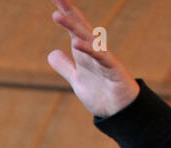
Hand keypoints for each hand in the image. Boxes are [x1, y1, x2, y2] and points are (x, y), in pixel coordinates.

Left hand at [46, 0, 137, 118]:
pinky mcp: (113, 69)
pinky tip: (76, 43)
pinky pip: (100, 57)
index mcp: (85, 52)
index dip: (65, 14)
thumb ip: (65, 66)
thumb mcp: (77, 80)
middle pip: (79, 27)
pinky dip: (88, 50)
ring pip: (87, 38)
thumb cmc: (101, 94)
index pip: (73, 29)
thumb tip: (51, 53)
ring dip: (72, 27)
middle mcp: (94, 50)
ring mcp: (104, 58)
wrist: (119, 111)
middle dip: (68, 12)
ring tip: (57, 16)